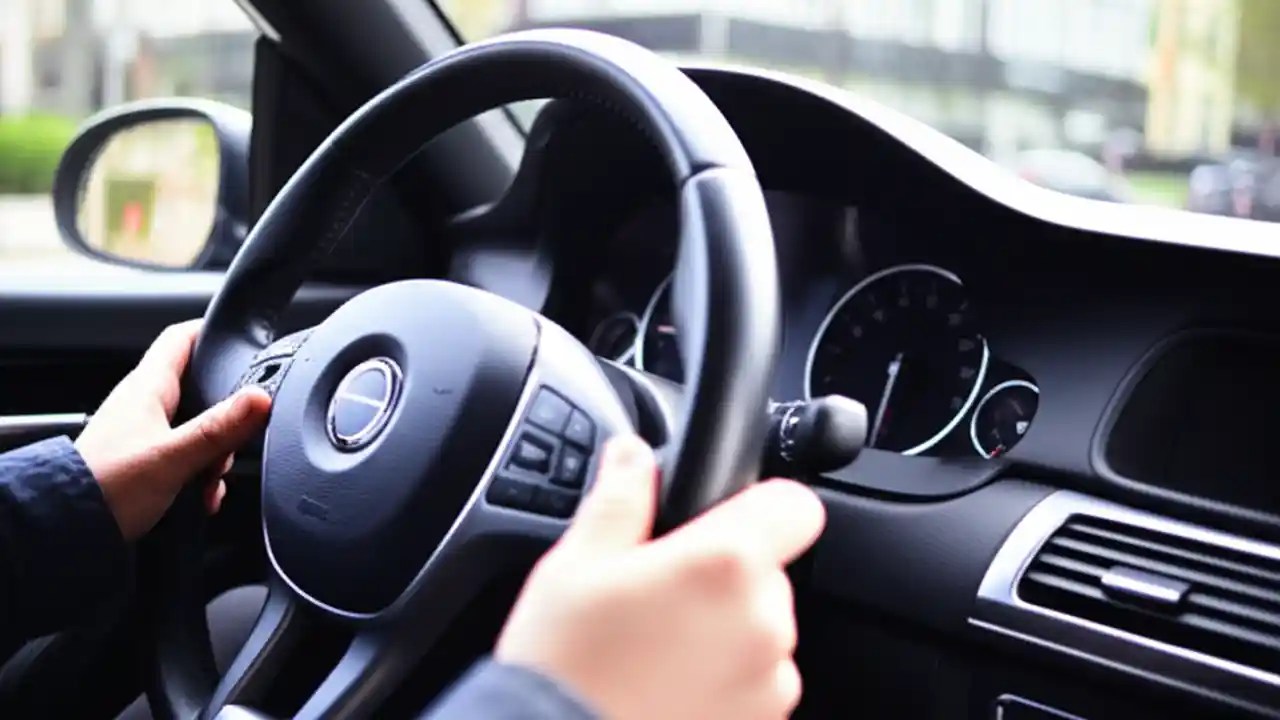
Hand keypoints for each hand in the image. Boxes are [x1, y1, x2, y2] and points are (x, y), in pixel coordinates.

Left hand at [75, 321, 271, 540]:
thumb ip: (219, 427)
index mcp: (147, 389)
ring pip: (198, 427)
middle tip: (237, 437)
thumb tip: (260, 398)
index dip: (212, 333)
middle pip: (201, 389)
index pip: (181, 339)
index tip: (244, 342)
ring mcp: (144, 432)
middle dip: (228, 415)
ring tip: (214, 480)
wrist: (68, 528)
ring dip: (215, 452)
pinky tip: (204, 495)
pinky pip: (186, 455)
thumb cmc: (107, 487)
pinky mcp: (145, 460)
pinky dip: (201, 473)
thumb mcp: (174, 456)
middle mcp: (145, 405)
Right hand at [496, 436, 825, 719]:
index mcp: (724, 565)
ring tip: (657, 651)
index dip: (764, 504)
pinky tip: (666, 687)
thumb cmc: (565, 666)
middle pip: (770, 572)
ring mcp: (769, 684)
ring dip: (726, 632)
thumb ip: (620, 498)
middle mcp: (764, 623)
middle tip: (659, 597)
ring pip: (763, 631)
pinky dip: (724, 681)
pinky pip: (755, 685)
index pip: (795, 505)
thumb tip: (632, 455)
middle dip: (725, 577)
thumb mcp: (576, 565)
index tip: (726, 518)